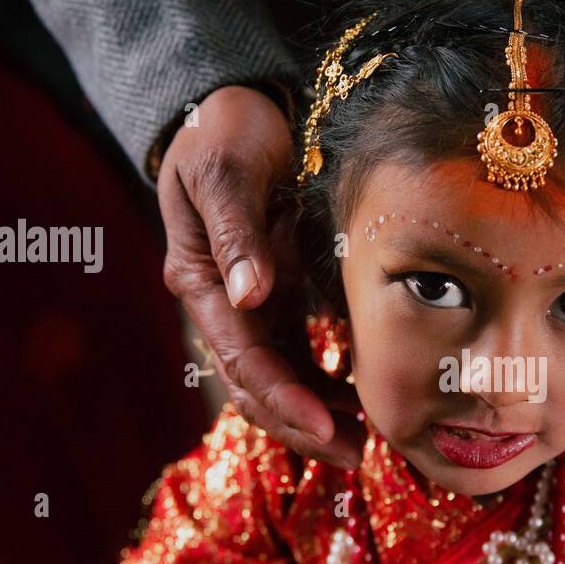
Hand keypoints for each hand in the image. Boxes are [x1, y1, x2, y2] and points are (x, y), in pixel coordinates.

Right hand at [157, 85, 362, 468]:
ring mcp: (249, 306)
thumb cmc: (225, 131)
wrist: (236, 108)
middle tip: (355, 455)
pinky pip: (296, 357)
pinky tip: (356, 403)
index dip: (283, 397)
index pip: (243, 357)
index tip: (325, 425)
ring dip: (315, 415)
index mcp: (201, 281)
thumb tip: (249, 295)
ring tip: (364, 443)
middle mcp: (222, 304)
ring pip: (277, 381)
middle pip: (257, 386)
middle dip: (301, 426)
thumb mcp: (224, 170)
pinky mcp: (276, 299)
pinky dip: (323, 385)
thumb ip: (235, 232)